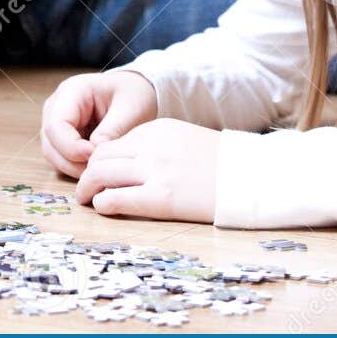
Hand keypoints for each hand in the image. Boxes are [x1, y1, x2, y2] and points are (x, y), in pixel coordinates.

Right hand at [40, 69, 158, 177]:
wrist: (137, 91)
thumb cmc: (133, 95)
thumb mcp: (130, 109)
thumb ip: (112, 130)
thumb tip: (94, 153)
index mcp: (71, 92)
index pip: (55, 125)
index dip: (70, 146)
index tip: (94, 156)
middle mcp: (57, 107)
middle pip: (49, 143)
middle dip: (72, 161)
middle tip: (98, 169)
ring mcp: (57, 123)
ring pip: (52, 155)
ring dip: (73, 167)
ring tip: (99, 169)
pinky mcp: (62, 138)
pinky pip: (61, 159)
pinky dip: (75, 168)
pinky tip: (96, 167)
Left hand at [74, 117, 220, 222]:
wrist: (251, 177)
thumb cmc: (222, 164)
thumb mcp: (184, 139)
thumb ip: (156, 146)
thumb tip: (128, 163)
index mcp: (156, 130)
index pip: (113, 143)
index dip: (101, 160)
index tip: (98, 173)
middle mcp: (151, 146)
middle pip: (100, 156)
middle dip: (87, 173)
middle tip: (85, 188)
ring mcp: (155, 170)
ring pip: (100, 174)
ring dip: (88, 189)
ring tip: (88, 200)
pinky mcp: (162, 197)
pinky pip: (116, 198)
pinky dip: (103, 203)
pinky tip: (103, 207)